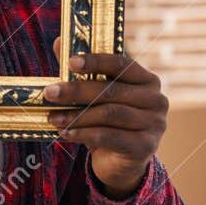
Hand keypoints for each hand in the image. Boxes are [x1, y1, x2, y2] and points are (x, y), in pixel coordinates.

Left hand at [44, 38, 168, 196]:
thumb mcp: (94, 97)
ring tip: (53, 117)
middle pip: (112, 90)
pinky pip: (110, 136)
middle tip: (49, 93)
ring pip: (110, 114)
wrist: (121, 162)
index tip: (70, 62)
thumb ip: (81, 71)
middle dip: (76, 91)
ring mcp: (154, 124)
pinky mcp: (146, 146)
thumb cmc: (107, 123)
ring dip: (77, 115)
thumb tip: (58, 42)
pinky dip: (84, 133)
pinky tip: (65, 133)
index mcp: (146, 80)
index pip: (121, 64)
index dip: (96, 61)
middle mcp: (156, 99)